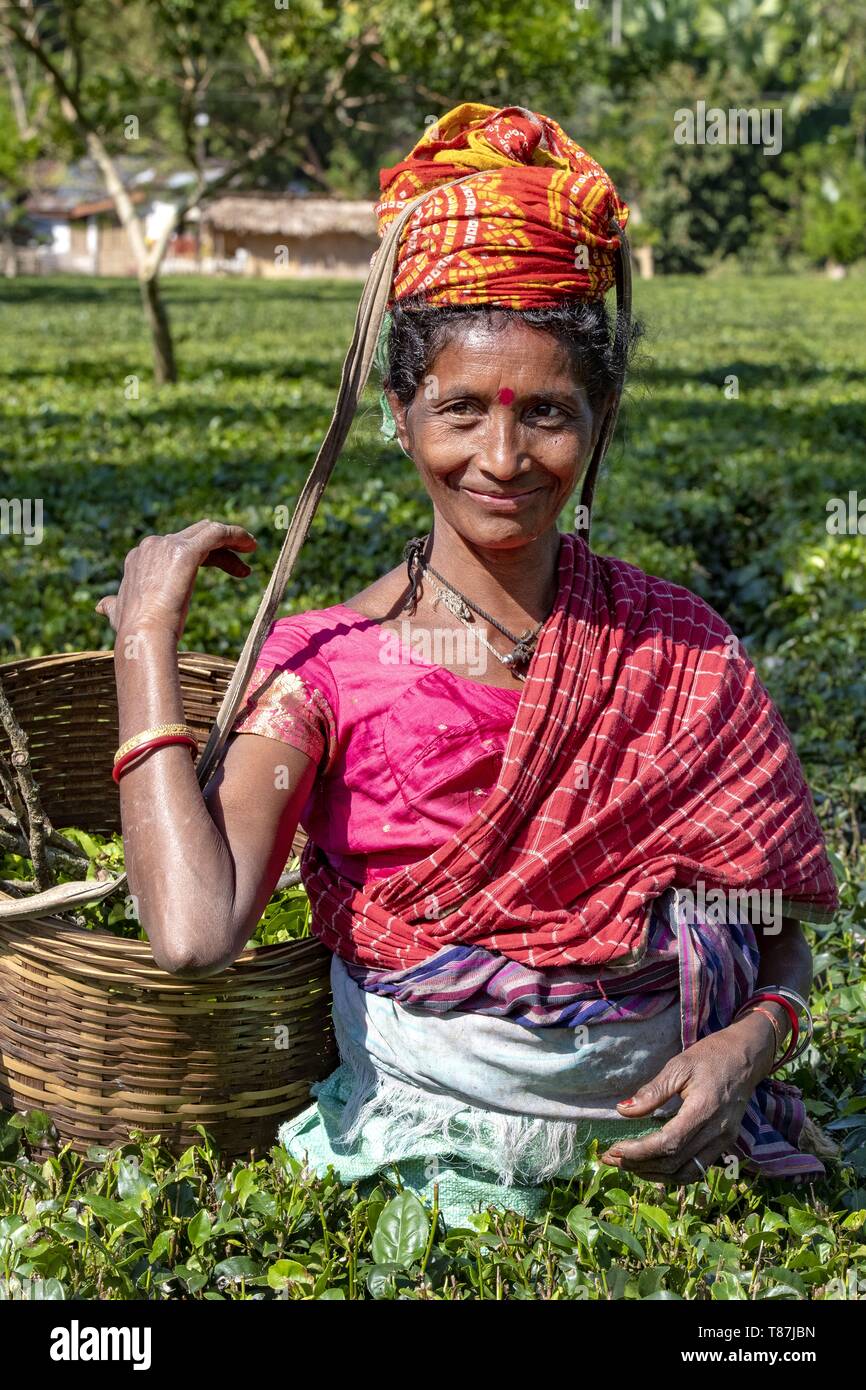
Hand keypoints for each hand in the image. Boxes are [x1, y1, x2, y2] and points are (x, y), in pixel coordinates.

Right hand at [95, 519, 256, 642]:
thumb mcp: (118, 614)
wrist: (142, 635)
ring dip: (231, 540)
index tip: (223, 574)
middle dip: (219, 550)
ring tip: (250, 552)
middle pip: (193, 538)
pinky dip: (235, 534)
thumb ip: (113, 605)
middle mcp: (151, 545)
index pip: (176, 549)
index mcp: (139, 558)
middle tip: (241, 569)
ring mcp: (167, 545)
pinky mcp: (185, 550)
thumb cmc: (134, 632)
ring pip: (207, 532)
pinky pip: (216, 533)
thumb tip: (101, 606)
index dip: (202, 559)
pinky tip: (251, 545)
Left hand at [599, 1014, 775, 1182]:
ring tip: (628, 1165)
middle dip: (639, 1165)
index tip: (614, 1150)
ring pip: (686, 1173)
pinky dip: (672, 1173)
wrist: (746, 1057)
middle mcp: (717, 1132)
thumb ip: (652, 1092)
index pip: (668, 1143)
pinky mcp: (725, 1144)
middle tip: (612, 1158)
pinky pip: (697, 1169)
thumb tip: (623, 1110)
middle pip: (675, 1162)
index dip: (639, 1152)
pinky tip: (653, 1166)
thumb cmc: (710, 1056)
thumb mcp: (679, 1066)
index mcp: (704, 1110)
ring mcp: (724, 1141)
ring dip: (654, 1174)